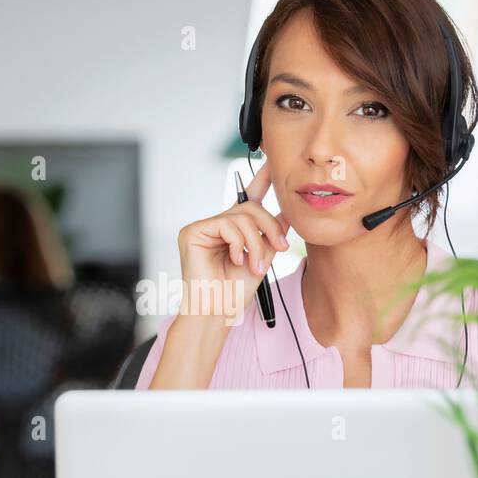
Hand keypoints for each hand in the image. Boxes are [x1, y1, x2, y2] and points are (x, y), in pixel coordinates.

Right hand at [175, 162, 289, 322]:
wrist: (217, 313)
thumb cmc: (234, 293)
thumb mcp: (262, 259)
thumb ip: (271, 235)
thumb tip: (286, 212)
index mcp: (233, 232)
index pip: (248, 200)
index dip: (260, 180)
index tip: (271, 163)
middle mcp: (217, 226)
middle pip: (250, 207)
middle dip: (270, 228)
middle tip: (280, 250)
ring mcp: (203, 228)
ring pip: (241, 216)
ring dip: (256, 242)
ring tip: (255, 265)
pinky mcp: (192, 231)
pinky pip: (226, 224)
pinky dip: (238, 243)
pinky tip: (235, 259)